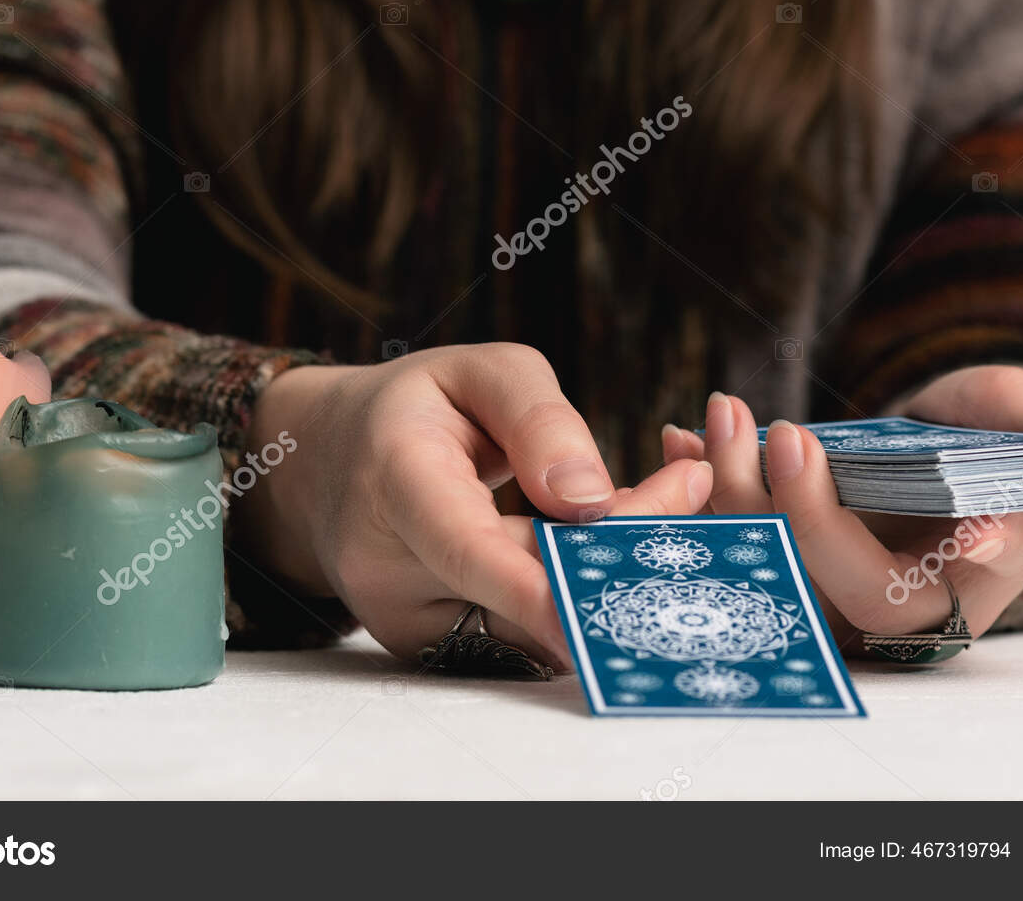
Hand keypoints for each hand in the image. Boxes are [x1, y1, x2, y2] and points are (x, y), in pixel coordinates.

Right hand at [239, 344, 714, 668]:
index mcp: (393, 482)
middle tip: (694, 482)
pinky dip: (579, 592)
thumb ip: (538, 420)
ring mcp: (410, 623)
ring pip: (533, 618)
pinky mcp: (436, 649)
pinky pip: (523, 630)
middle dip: (621, 544)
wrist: (329, 468)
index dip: (543, 587)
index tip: (614, 607)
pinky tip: (621, 543)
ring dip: (610, 570)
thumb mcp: (475, 372)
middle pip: (525, 585)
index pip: (469, 547)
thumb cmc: (413, 408)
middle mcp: (390, 570)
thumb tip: (594, 500)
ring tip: (671, 496)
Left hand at [662, 365, 1022, 645]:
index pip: (918, 596)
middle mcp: (891, 602)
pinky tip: (677, 437)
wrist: (935, 438)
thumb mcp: (1022, 420)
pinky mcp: (780, 556)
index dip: (877, 559)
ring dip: (732, 492)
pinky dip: (700, 487)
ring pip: (767, 562)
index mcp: (966, 584)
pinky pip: (731, 535)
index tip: (856, 490)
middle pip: (827, 584)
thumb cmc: (989, 434)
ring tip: (720, 418)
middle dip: (792, 509)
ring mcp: (827, 585)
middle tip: (781, 431)